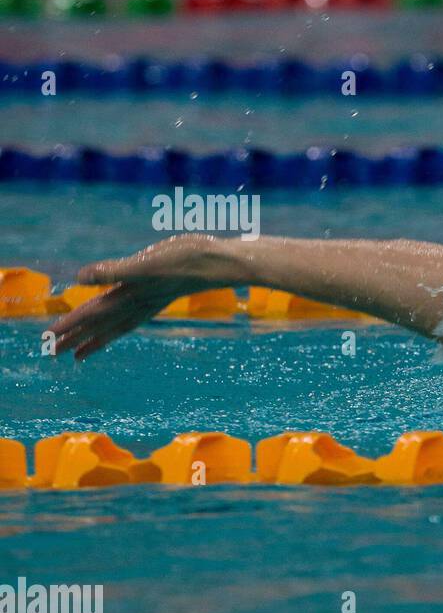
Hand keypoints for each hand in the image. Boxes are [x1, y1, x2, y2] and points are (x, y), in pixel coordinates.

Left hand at [48, 234, 235, 359]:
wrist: (223, 262)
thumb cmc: (188, 259)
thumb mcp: (147, 262)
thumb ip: (113, 271)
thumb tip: (80, 278)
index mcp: (131, 293)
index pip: (94, 313)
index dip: (70, 324)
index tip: (49, 339)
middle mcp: (139, 300)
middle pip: (102, 323)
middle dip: (76, 337)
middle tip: (52, 353)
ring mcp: (151, 299)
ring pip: (117, 324)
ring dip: (97, 338)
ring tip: (79, 353)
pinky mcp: (161, 294)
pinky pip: (133, 316)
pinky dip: (120, 325)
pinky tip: (119, 324)